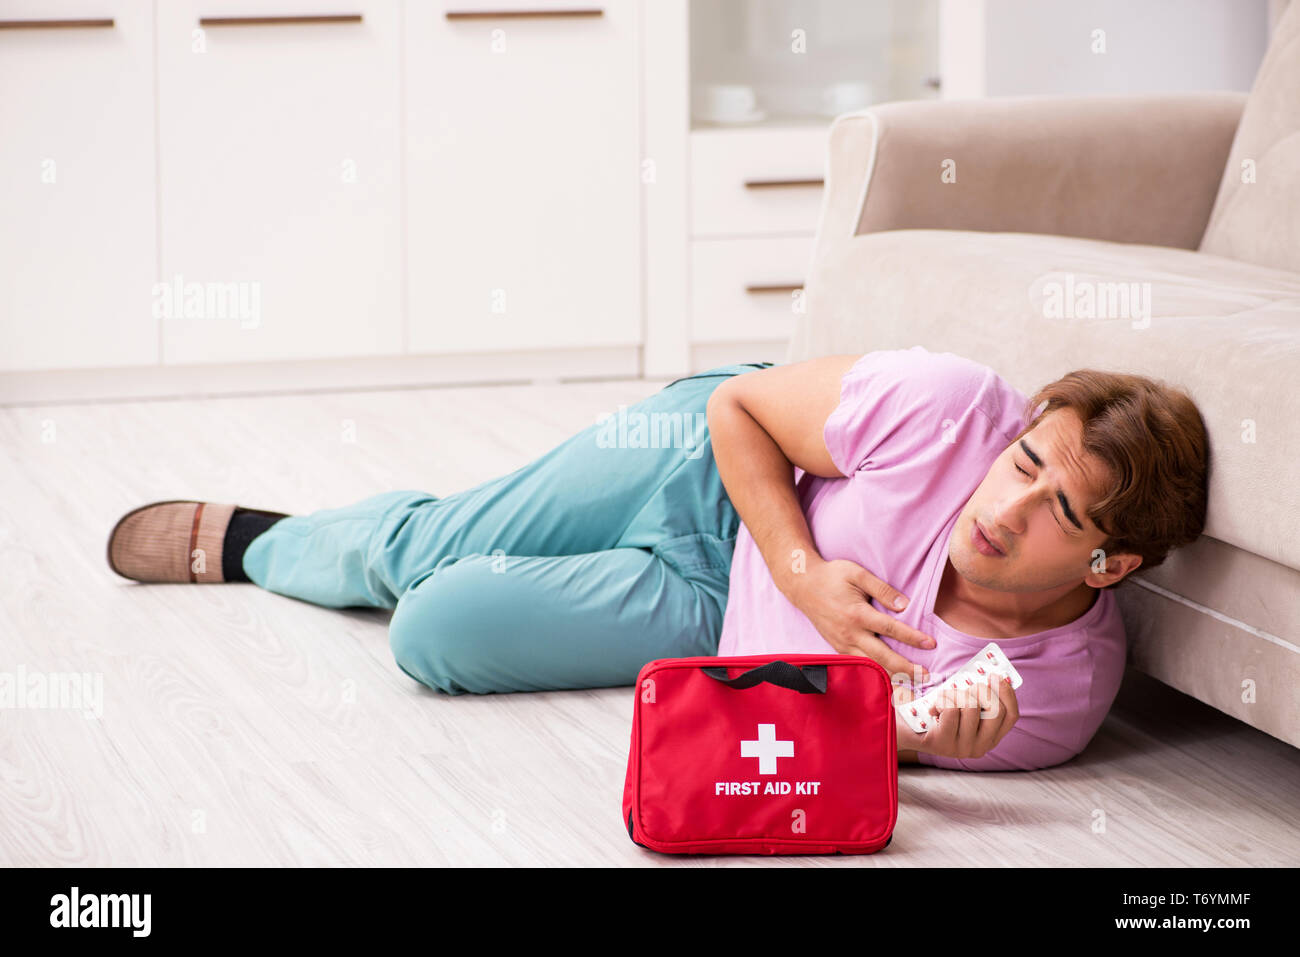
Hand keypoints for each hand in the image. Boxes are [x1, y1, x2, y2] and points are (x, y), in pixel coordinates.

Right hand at [787, 557, 936, 682]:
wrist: (802, 585)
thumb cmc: (831, 576)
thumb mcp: (857, 574)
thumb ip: (883, 590)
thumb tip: (905, 605)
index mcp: (857, 614)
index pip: (891, 629)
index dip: (912, 638)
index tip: (930, 644)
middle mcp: (850, 633)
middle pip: (883, 656)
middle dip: (906, 668)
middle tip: (926, 675)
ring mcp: (842, 643)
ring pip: (870, 665)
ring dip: (892, 675)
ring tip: (911, 682)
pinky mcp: (837, 647)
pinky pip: (859, 663)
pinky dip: (875, 672)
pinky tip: (888, 676)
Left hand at [894, 677, 1019, 759]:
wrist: (900, 728)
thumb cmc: (933, 710)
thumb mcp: (959, 702)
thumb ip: (977, 692)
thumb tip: (992, 673)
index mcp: (989, 737)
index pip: (1011, 716)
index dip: (1007, 694)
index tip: (996, 676)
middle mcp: (979, 747)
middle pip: (995, 710)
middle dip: (982, 689)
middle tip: (968, 684)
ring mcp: (961, 748)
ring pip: (971, 707)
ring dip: (955, 693)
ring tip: (944, 697)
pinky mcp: (942, 744)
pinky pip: (950, 711)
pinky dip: (941, 700)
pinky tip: (933, 707)